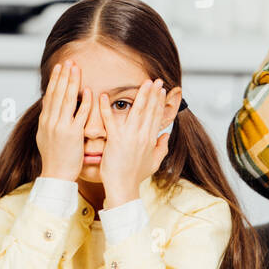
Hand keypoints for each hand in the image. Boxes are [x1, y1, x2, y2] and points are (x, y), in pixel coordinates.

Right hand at [36, 61, 91, 180]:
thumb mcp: (46, 136)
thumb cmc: (54, 158)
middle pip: (57, 93)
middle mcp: (51, 121)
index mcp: (45, 121)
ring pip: (66, 99)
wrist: (55, 175)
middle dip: (63, 75)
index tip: (59, 67)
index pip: (50, 95)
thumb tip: (51, 108)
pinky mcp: (72, 134)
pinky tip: (88, 91)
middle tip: (69, 61)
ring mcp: (60, 126)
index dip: (55, 80)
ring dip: (72, 82)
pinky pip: (79, 114)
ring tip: (75, 68)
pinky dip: (83, 102)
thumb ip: (49, 121)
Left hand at [97, 79, 170, 205]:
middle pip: (150, 110)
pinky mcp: (115, 140)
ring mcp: (129, 137)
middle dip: (154, 93)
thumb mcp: (153, 163)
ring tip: (144, 82)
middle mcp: (142, 136)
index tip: (162, 90)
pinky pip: (110, 120)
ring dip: (140, 95)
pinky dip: (105, 108)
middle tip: (156, 80)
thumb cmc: (135, 177)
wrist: (123, 188)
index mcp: (150, 140)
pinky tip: (103, 96)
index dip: (160, 102)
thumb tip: (166, 136)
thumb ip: (161, 148)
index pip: (157, 116)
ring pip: (137, 111)